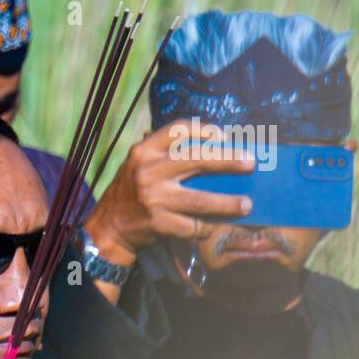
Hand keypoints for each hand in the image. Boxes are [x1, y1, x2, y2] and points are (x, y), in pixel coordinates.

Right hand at [84, 119, 254, 267]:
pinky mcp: (158, 224)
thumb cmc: (129, 192)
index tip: (222, 136)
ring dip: (228, 203)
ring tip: (246, 204)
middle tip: (250, 164)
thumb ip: (163, 154)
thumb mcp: (137, 165)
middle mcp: (148, 172)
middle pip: (197, 159)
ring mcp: (154, 199)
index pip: (178, 130)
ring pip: (201, 200)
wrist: (108, 227)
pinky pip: (192, 226)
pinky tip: (218, 227)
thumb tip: (210, 145)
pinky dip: (208, 227)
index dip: (204, 130)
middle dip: (229, 160)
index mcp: (143, 152)